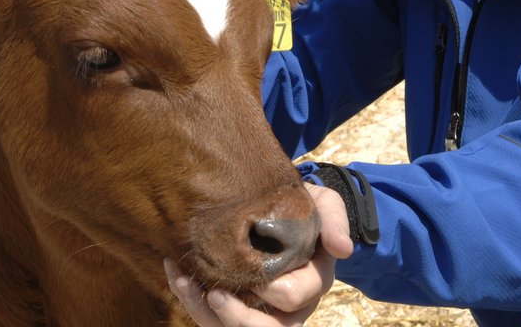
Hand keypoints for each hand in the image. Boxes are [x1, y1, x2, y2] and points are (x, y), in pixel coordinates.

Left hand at [166, 185, 353, 325]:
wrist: (282, 206)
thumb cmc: (303, 206)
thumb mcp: (324, 205)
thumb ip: (334, 220)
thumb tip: (342, 249)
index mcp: (312, 282)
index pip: (292, 298)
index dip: (271, 288)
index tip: (250, 264)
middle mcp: (289, 307)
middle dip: (238, 319)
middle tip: (215, 294)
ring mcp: (262, 310)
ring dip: (206, 314)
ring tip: (185, 284)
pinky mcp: (237, 305)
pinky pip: (214, 319)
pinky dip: (192, 301)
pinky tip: (178, 276)